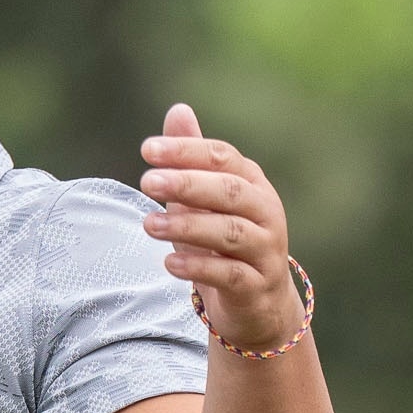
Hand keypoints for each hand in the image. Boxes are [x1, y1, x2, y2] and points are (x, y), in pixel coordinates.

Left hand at [139, 103, 301, 352]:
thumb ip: (191, 160)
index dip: (187, 150)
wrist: (256, 303)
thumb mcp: (203, 199)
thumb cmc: (223, 242)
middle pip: (230, 191)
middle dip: (188, 183)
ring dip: (187, 225)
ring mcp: (266, 250)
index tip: (147, 150)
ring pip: (231, 232)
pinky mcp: (257, 287)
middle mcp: (265, 212)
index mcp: (251, 184)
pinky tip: (169, 261)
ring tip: (148, 224)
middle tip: (146, 181)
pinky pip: (230, 273)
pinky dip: (199, 266)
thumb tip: (178, 109)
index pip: (222, 158)